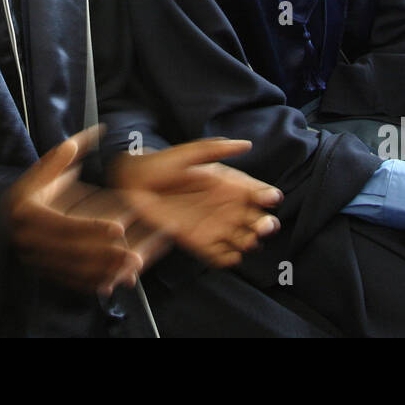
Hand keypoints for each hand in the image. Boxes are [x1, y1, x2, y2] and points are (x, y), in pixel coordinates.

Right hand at [5, 127, 143, 294]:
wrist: (5, 219)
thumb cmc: (30, 191)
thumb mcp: (42, 170)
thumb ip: (65, 155)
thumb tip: (95, 131)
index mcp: (28, 214)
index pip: (63, 225)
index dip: (91, 228)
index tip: (118, 228)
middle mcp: (29, 241)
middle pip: (71, 253)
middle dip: (105, 256)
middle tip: (134, 255)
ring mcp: (36, 260)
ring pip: (74, 272)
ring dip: (105, 273)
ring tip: (132, 269)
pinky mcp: (45, 272)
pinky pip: (72, 283)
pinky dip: (95, 284)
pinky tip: (117, 282)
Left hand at [110, 139, 281, 268]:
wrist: (134, 183)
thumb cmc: (162, 164)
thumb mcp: (191, 154)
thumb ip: (217, 149)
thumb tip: (246, 144)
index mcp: (230, 185)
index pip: (259, 194)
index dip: (269, 197)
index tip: (270, 198)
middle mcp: (227, 208)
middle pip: (258, 221)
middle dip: (266, 225)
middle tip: (264, 225)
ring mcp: (215, 226)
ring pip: (244, 240)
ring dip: (251, 243)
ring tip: (247, 240)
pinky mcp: (200, 243)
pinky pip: (221, 257)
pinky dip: (229, 259)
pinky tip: (230, 254)